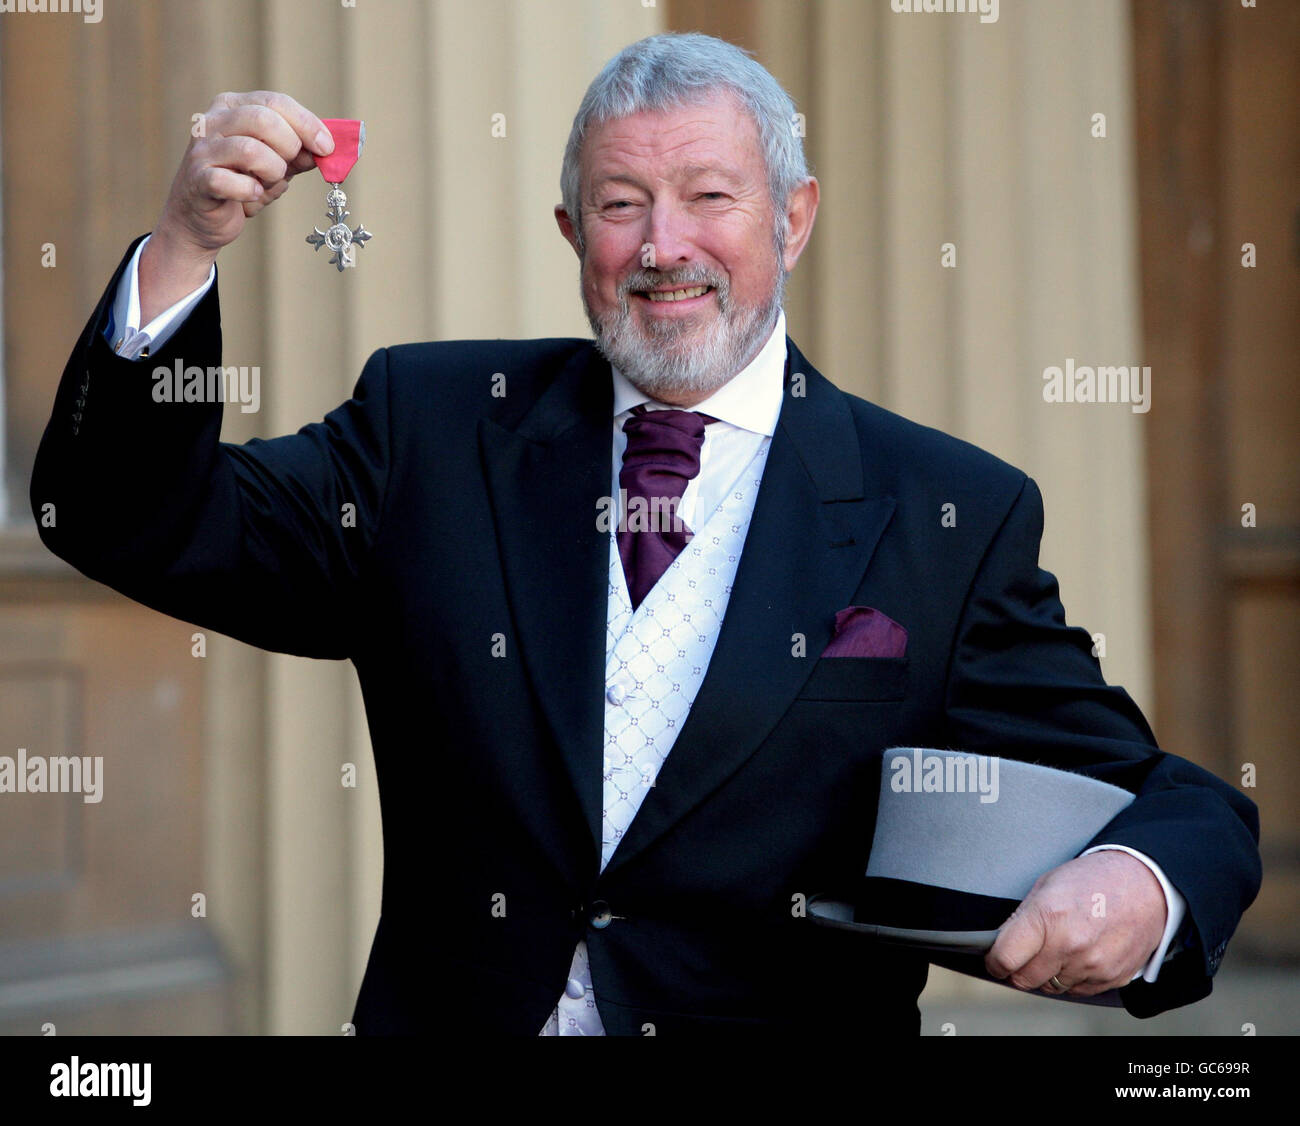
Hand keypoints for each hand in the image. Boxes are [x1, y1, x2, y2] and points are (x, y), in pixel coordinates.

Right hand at [140, 91, 332, 322]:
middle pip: (263, 119)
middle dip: (290, 146)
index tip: (328, 147)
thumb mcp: (275, 164)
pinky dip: (251, 192)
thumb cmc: (241, 185)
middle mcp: (213, 121)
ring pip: (250, 150)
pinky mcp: (197, 180)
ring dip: (272, 171)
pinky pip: (230, 182)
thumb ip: (298, 154)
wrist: (200, 220)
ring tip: (268, 182)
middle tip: (293, 165)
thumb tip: (325, 149)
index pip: (275, 102)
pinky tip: (252, 195)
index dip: (307, 124)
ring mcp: (202, 150)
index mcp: (232, 107)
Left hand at [984, 850, 1166, 996]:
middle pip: (1025, 979)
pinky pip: (1077, 990)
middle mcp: (1070, 945)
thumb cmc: (1093, 880)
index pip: (1006, 958)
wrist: (1146, 885)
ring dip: (1048, 973)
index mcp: (1048, 917)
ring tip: (1060, 946)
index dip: (995, 962)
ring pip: (1051, 987)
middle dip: (1019, 970)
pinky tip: (1080, 953)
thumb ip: (1023, 919)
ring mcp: (1092, 965)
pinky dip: (1073, 977)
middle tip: (1025, 955)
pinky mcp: (1111, 978)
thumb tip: (1002, 944)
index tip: (995, 960)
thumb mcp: (1047, 885)